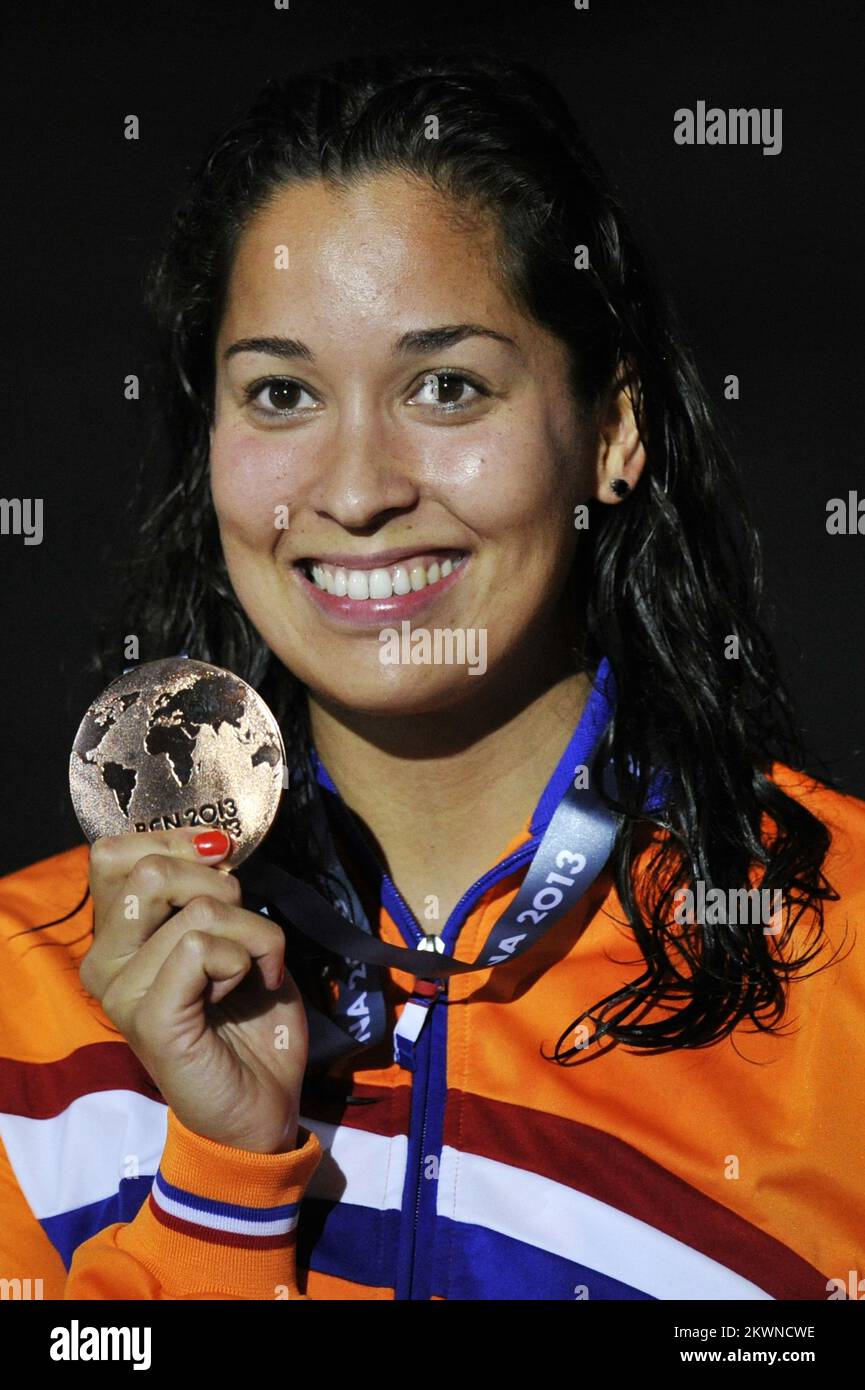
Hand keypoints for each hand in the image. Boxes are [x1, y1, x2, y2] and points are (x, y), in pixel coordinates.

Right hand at [80, 826, 307, 1153]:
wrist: (264, 1103)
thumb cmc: (250, 1019)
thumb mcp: (236, 937)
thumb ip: (211, 893)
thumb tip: (214, 845)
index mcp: (121, 937)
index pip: (114, 855)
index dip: (173, 839)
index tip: (220, 854)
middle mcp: (107, 962)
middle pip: (149, 870)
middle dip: (221, 887)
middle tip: (245, 931)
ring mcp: (122, 993)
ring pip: (195, 911)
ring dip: (252, 933)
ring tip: (255, 972)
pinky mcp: (150, 1019)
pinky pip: (200, 950)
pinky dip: (244, 959)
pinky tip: (247, 991)